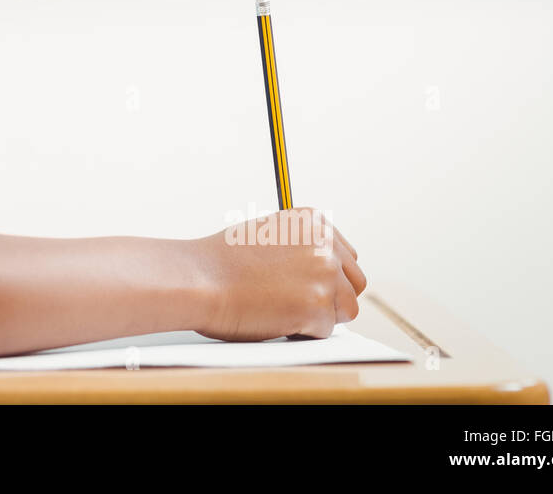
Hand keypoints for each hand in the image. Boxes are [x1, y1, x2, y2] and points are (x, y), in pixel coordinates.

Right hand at [192, 206, 365, 341]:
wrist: (198, 279)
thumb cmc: (219, 263)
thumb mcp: (266, 236)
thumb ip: (298, 247)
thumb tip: (318, 271)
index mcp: (312, 221)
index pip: (346, 256)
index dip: (326, 276)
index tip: (304, 284)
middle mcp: (324, 243)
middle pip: (355, 282)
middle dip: (332, 297)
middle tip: (296, 303)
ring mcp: (324, 274)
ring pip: (346, 309)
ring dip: (319, 316)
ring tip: (281, 309)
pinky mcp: (318, 306)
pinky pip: (325, 331)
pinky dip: (303, 332)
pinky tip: (274, 318)